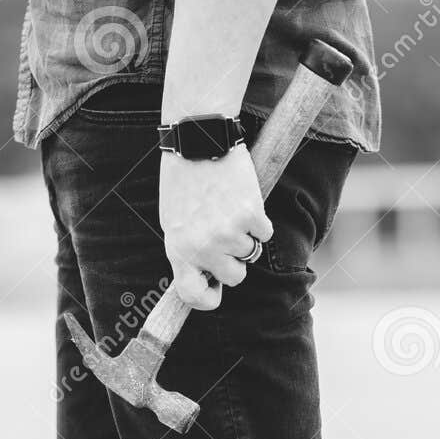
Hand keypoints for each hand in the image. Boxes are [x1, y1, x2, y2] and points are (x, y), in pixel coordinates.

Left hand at [159, 145, 272, 309]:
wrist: (197, 139)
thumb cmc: (183, 179)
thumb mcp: (174, 220)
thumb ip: (187, 249)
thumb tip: (206, 276)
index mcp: (178, 249)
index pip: (191, 294)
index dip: (206, 299)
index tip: (215, 290)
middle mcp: (202, 247)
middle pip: (234, 277)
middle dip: (235, 260)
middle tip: (227, 233)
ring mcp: (227, 233)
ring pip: (251, 254)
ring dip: (246, 235)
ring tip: (230, 208)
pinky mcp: (250, 215)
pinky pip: (265, 232)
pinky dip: (259, 218)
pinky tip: (243, 198)